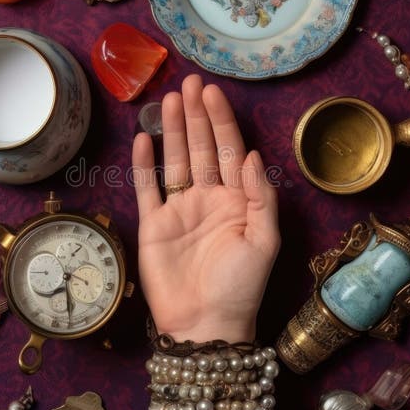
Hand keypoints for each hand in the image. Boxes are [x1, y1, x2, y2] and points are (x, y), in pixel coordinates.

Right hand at [132, 74, 279, 342]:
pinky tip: (144, 139)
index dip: (221, 121)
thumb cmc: (240, 286)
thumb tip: (251, 154)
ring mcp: (179, 210)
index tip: (213, 93)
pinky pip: (147, 188)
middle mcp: (208, 198)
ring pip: (174, 161)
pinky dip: (144, 164)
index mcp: (237, 200)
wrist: (205, 324)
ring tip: (168, 100)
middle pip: (201, 148)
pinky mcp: (154, 225)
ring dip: (172, 130)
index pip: (229, 150)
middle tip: (190, 84)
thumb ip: (260, 195)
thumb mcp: (264, 240)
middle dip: (196, 116)